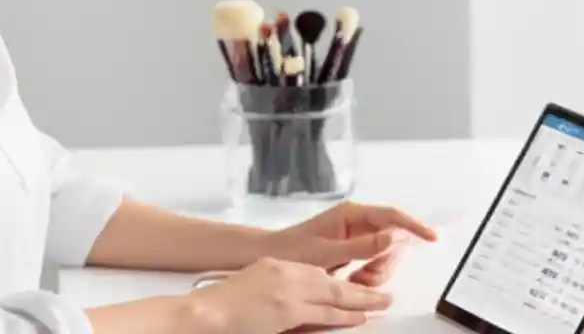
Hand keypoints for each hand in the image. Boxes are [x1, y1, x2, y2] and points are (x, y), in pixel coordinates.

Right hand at [185, 256, 391, 332]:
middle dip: (357, 288)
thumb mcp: (253, 289)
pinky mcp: (286, 309)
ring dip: (360, 299)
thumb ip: (277, 293)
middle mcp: (283, 272)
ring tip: (381, 303)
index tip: (353, 288)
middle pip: (329, 280)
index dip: (338, 281)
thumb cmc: (220, 308)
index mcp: (274, 266)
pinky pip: (323, 312)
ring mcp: (286, 290)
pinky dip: (345, 314)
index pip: (314, 272)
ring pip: (333, 293)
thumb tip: (299, 310)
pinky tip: (360, 316)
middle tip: (381, 293)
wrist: (202, 314)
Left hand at [268, 201, 437, 286]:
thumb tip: (393, 235)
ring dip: (377, 270)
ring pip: (385, 253)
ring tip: (356, 280)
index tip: (431, 237)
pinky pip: (373, 260)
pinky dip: (369, 273)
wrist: (271, 255)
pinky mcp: (353, 246)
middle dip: (385, 262)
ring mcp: (355, 233)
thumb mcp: (328, 252)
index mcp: (352, 214)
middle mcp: (357, 220)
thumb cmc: (294, 250)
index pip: (391, 216)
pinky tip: (354, 279)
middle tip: (365, 277)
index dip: (413, 226)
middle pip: (392, 239)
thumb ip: (362, 246)